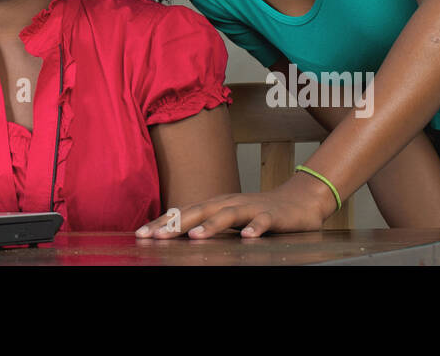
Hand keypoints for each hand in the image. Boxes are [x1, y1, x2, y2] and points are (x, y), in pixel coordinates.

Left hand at [135, 174, 337, 238]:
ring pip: (228, 214)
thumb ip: (205, 224)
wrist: (298, 201)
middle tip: (155, 237)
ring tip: (195, 237)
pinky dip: (256, 228)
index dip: (162, 223)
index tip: (141, 234)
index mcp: (215, 205)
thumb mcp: (227, 218)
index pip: (183, 213)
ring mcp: (251, 208)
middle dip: (176, 224)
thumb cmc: (258, 212)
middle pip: (199, 211)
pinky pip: (264, 221)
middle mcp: (229, 203)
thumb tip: (175, 235)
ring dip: (211, 225)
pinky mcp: (273, 215)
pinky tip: (248, 237)